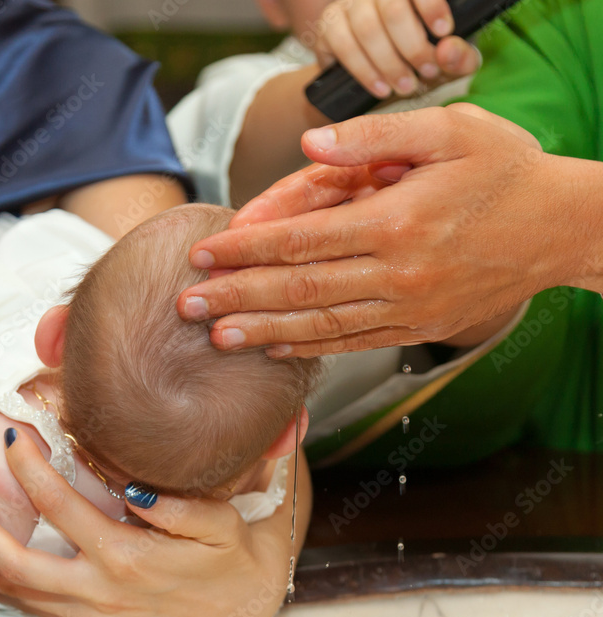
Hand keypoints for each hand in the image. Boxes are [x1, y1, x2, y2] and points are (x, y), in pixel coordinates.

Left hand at [0, 429, 300, 616]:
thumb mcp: (222, 524)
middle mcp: (102, 588)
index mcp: (129, 556)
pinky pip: (38, 609)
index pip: (61, 508)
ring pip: (21, 594)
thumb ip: (179, 507)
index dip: (29, 471)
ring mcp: (94, 610)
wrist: (247, 612)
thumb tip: (133, 488)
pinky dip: (5, 587)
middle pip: (21, 563)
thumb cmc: (235, 556)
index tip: (8, 438)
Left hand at [179, 104, 566, 355]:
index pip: (304, 239)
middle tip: (187, 305)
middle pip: (302, 290)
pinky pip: (356, 343)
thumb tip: (311, 142)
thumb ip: (375, 135)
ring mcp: (411, 308)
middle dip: (239, 298)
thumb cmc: (504, 171)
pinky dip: (312, 348)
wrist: (564, 228)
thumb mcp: (451, 131)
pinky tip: (276, 350)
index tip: (206, 253)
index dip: (248, 249)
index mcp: (398, 220)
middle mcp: (400, 272)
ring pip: (323, 326)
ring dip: (264, 333)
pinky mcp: (421, 328)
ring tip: (217, 337)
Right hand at [315, 0, 479, 97]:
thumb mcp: (447, 61)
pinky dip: (365, 71)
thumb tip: (447, 50)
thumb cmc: (418, 62)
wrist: (375, 79)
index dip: (431, 6)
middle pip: (393, 8)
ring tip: (406, 86)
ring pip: (367, 28)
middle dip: (413, 46)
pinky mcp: (329, 26)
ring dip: (389, 63)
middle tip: (426, 72)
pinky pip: (344, 46)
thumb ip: (459, 57)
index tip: (443, 32)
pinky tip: (381, 87)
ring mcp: (350, 5)